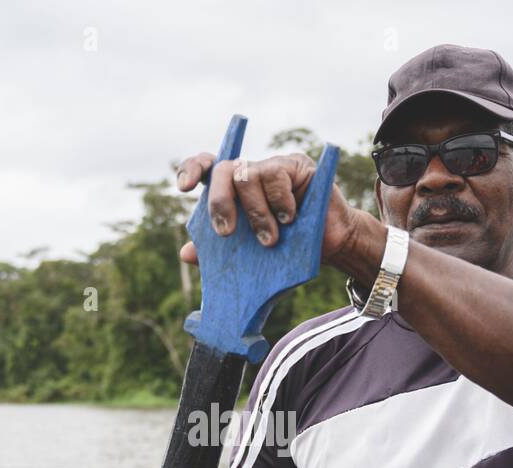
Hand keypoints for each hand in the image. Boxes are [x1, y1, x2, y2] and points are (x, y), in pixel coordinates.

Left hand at [175, 151, 363, 267]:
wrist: (329, 248)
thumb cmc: (286, 250)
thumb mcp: (247, 257)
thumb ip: (216, 254)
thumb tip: (185, 253)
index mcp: (233, 191)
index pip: (207, 167)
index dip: (191, 170)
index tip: (184, 189)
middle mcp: (249, 174)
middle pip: (222, 170)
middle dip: (218, 202)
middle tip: (225, 232)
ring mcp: (272, 167)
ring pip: (248, 175)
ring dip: (256, 213)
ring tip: (270, 239)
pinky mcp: (296, 165)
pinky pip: (277, 175)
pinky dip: (280, 202)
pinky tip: (289, 220)